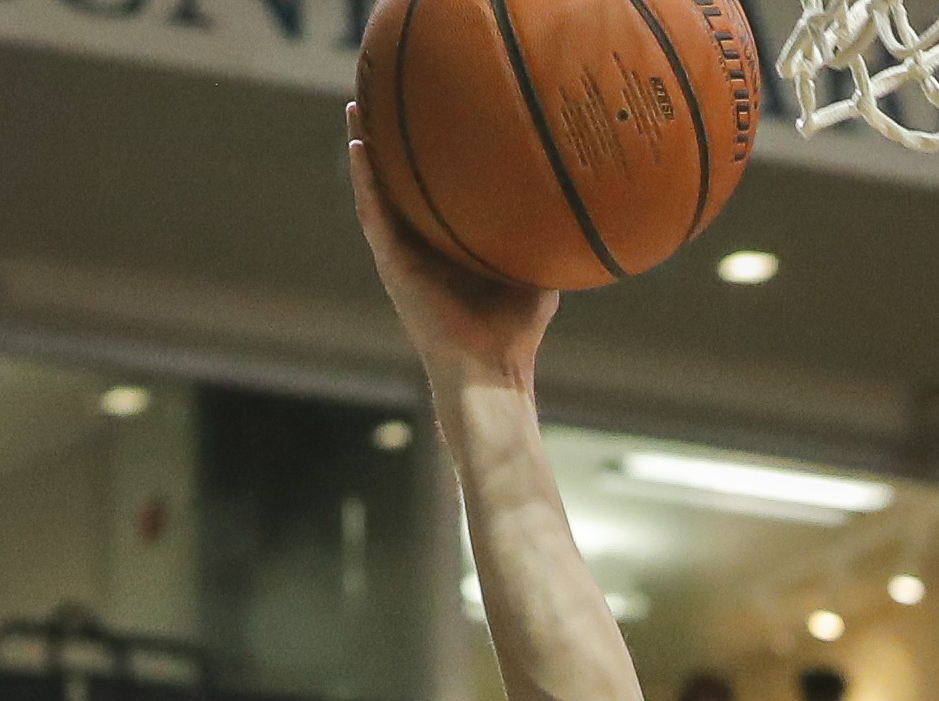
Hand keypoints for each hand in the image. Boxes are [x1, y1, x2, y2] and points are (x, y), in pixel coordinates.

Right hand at [346, 104, 558, 388]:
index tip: (435, 109)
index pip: (438, 186)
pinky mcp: (392, 265)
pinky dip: (365, 179)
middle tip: (386, 91)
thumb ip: (547, 235)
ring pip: (379, 189)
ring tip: (357, 103)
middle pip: (402, 179)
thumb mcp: (537, 268)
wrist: (490, 370)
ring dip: (365, 147)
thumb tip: (582, 199)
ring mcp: (403, 252)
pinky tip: (358, 144)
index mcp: (451, 242)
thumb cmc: (516, 329)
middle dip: (393, 138)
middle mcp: (422, 243)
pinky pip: (375, 213)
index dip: (432, 150)